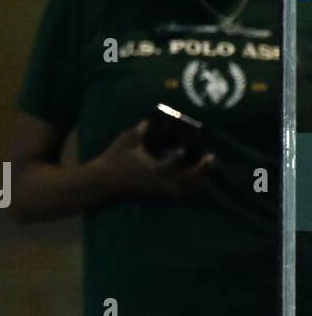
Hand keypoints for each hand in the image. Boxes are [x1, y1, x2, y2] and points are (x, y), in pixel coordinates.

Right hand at [95, 119, 214, 198]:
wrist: (104, 182)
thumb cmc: (113, 159)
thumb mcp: (123, 142)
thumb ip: (137, 132)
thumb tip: (148, 122)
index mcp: (149, 168)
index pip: (167, 165)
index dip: (177, 158)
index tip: (184, 150)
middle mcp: (158, 180)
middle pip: (186, 179)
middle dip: (201, 170)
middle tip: (211, 157)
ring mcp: (160, 189)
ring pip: (187, 188)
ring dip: (201, 179)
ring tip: (209, 166)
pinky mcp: (159, 193)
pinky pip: (182, 193)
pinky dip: (192, 187)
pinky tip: (199, 179)